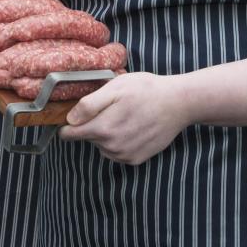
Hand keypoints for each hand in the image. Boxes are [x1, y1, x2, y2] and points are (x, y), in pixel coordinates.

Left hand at [59, 72, 190, 165]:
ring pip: (102, 146)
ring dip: (106, 134)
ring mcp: (125, 155)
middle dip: (92, 124)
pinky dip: (120, 142)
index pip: (69, 134)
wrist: (178, 103)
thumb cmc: (146, 90)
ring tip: (124, 116)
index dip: (68, 124)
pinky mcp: (137, 159)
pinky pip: (117, 153)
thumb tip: (70, 119)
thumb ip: (89, 105)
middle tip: (110, 107)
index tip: (74, 114)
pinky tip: (133, 127)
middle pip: (87, 138)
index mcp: (103, 129)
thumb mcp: (115, 88)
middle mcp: (112, 147)